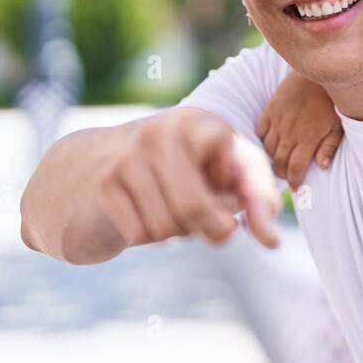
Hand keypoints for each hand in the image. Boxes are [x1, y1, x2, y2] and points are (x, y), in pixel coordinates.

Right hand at [97, 106, 280, 249]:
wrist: (92, 164)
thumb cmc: (181, 170)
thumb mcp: (227, 171)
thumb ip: (258, 198)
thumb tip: (270, 240)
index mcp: (201, 122)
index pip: (240, 176)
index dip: (240, 200)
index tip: (228, 190)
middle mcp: (164, 131)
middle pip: (196, 209)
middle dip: (211, 230)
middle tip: (213, 227)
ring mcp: (130, 154)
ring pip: (168, 227)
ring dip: (177, 234)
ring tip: (174, 212)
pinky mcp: (105, 182)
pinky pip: (140, 234)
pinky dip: (150, 237)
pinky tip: (146, 215)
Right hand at [256, 72, 342, 188]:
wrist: (320, 73)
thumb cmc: (333, 100)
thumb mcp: (338, 125)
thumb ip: (329, 147)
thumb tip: (323, 167)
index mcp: (308, 139)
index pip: (295, 168)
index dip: (294, 181)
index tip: (296, 187)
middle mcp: (290, 133)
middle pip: (279, 161)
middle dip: (281, 173)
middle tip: (286, 176)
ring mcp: (278, 120)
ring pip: (268, 147)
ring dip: (272, 157)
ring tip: (279, 160)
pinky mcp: (271, 108)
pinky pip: (261, 128)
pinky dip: (263, 137)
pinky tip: (271, 140)